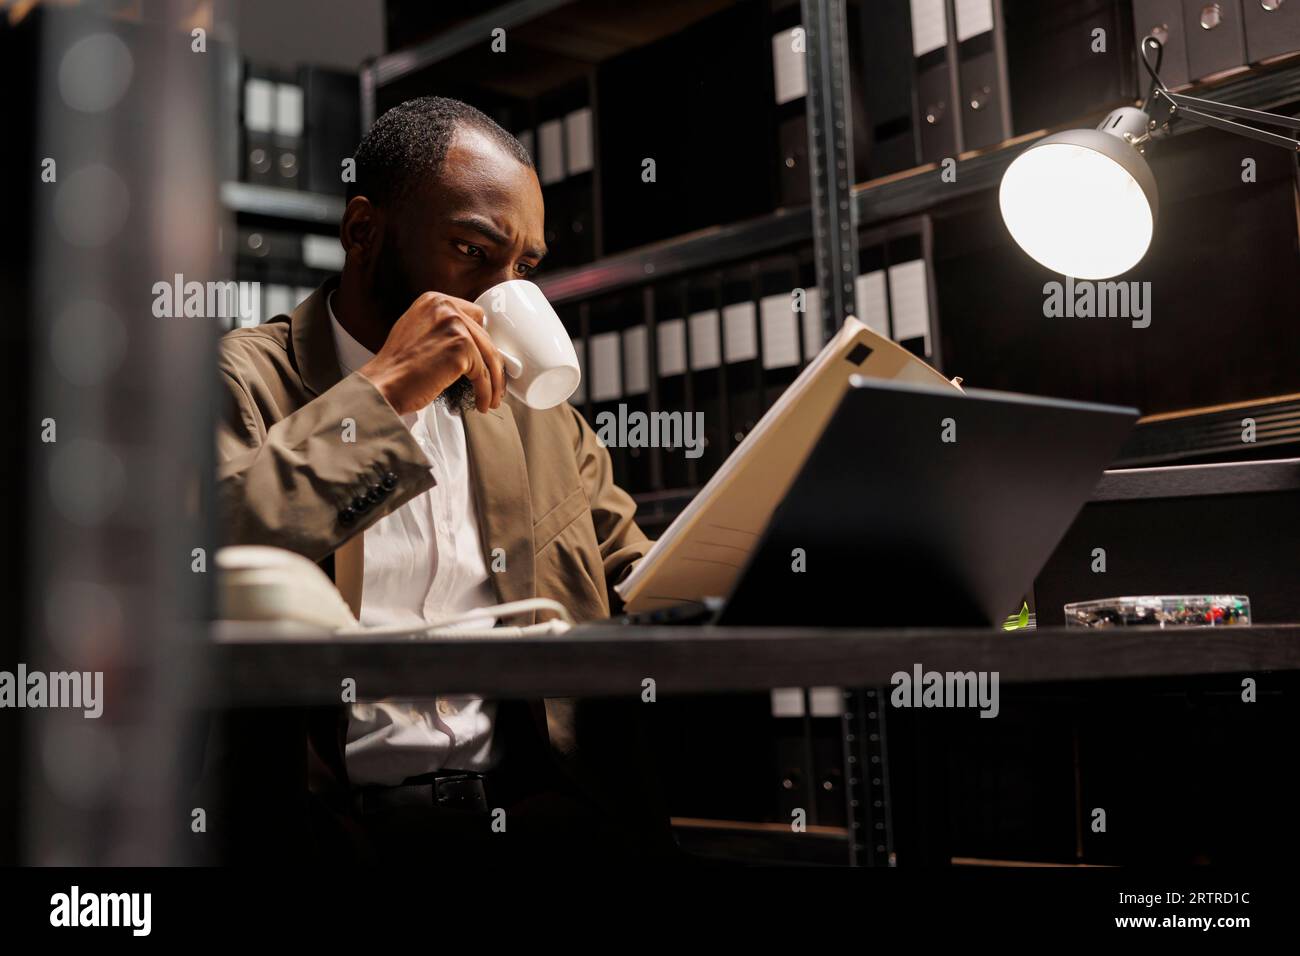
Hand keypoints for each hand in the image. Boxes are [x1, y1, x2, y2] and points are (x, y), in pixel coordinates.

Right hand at [358, 291, 505, 415]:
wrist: (382, 386)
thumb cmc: (397, 369)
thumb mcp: (417, 332)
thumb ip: (441, 328)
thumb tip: (472, 342)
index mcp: (434, 301)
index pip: (475, 317)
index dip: (482, 342)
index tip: (487, 360)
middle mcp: (444, 307)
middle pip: (485, 339)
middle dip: (492, 365)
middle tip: (494, 384)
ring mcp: (454, 325)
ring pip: (489, 357)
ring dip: (493, 382)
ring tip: (491, 397)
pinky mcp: (460, 347)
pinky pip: (483, 374)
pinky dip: (485, 392)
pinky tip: (482, 402)